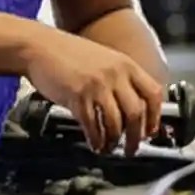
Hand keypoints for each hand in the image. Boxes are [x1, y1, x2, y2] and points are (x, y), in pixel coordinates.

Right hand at [24, 27, 163, 155]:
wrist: (39, 46)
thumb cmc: (67, 53)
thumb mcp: (103, 59)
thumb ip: (119, 79)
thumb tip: (131, 107)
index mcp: (125, 64)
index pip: (153, 93)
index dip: (155, 117)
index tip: (150, 131)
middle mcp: (115, 74)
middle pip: (136, 113)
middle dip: (136, 137)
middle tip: (131, 149)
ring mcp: (97, 85)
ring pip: (116, 123)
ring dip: (114, 141)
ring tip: (109, 147)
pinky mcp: (78, 96)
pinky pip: (93, 126)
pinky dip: (96, 139)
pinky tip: (94, 143)